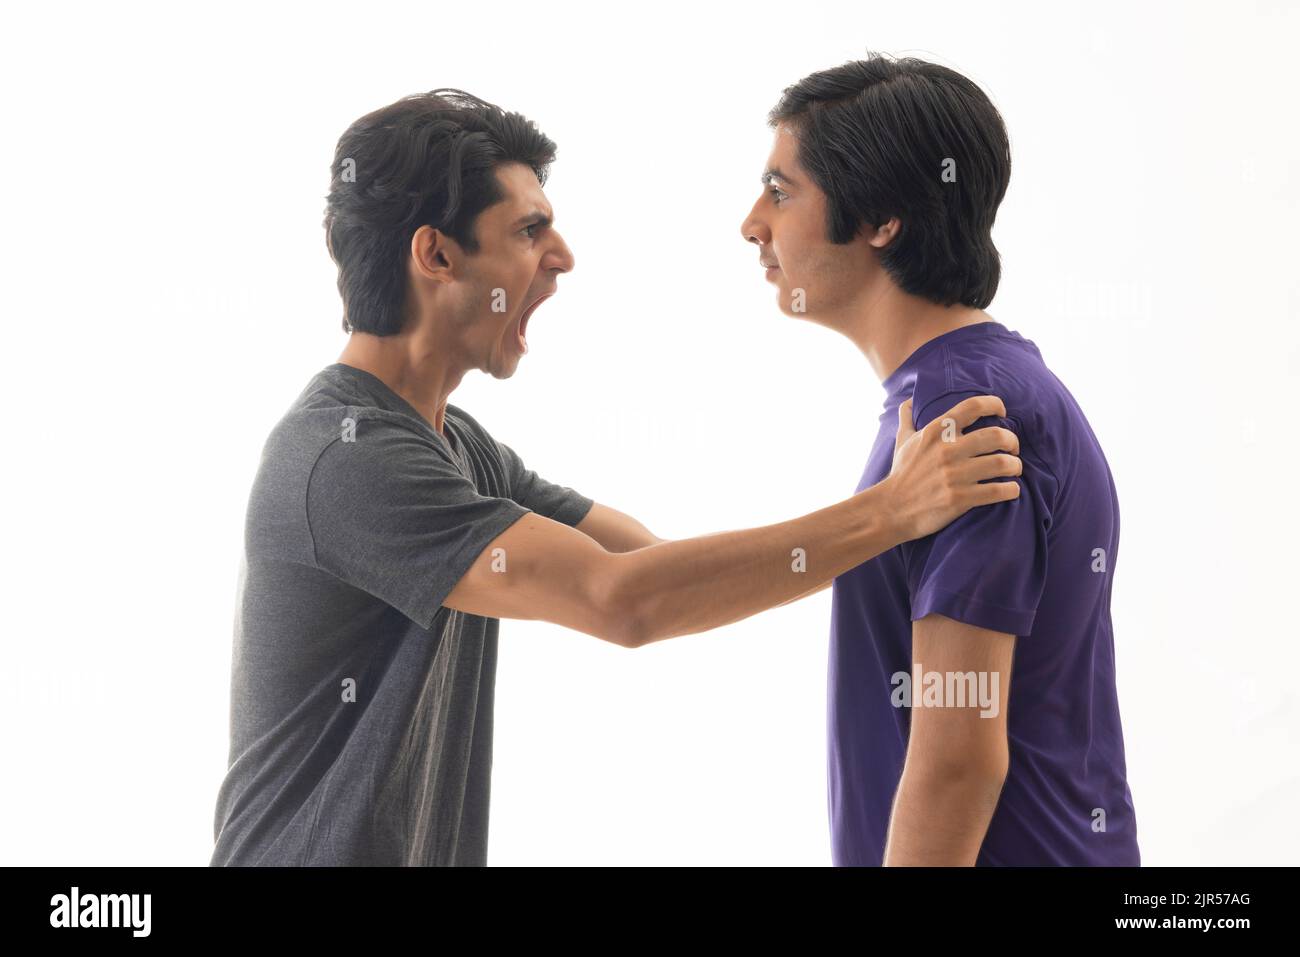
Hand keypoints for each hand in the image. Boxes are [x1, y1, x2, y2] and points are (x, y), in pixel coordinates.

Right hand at [879, 394, 1021, 540]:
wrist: (891, 510)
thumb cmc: (902, 474)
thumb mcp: (902, 441)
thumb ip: (907, 418)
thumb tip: (909, 401)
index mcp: (936, 432)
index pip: (973, 407)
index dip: (994, 404)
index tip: (1002, 413)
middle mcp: (947, 450)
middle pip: (997, 435)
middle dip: (1012, 441)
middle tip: (1013, 448)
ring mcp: (954, 475)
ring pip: (1002, 463)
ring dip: (1015, 466)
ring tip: (1014, 469)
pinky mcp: (960, 499)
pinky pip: (998, 491)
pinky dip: (1011, 490)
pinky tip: (1011, 490)